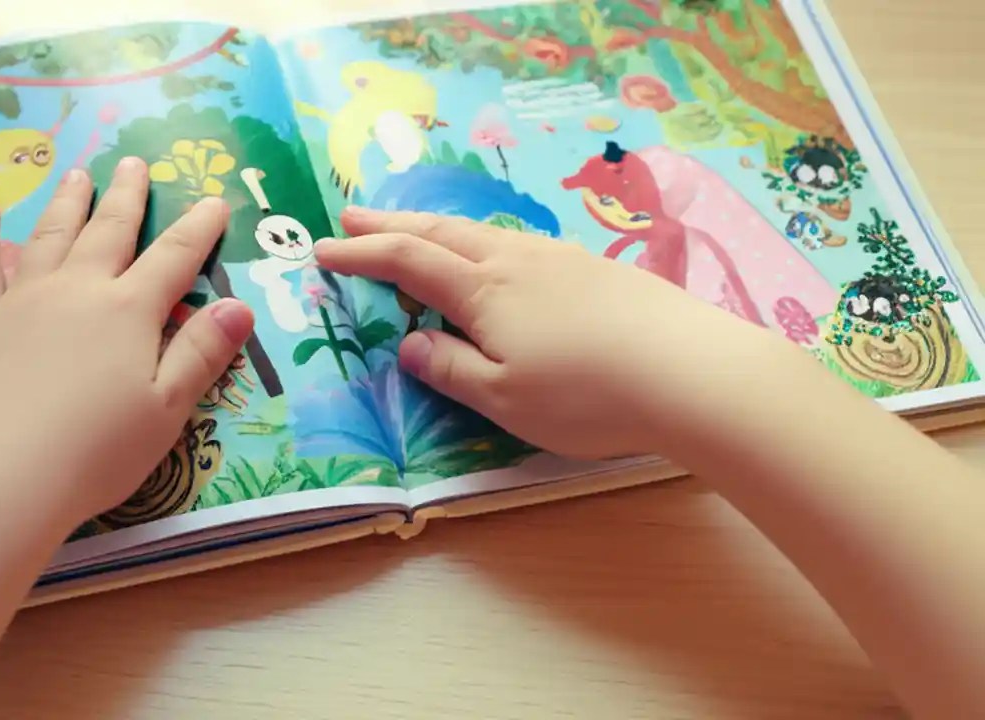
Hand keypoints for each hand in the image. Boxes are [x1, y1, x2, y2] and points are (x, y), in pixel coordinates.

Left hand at [0, 158, 253, 528]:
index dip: (198, 229)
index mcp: (130, 312)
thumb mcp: (167, 409)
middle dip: (128, 197)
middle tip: (135, 163)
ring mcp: (23, 300)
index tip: (214, 202)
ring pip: (51, 236)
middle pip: (109, 232)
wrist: (0, 476)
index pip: (174, 258)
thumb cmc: (96, 452)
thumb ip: (201, 352)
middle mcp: (78, 290)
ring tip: (78, 175)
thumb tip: (239, 304)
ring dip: (68, 203)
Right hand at [315, 207, 787, 459]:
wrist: (689, 370)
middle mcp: (514, 259)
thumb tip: (410, 345)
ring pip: (481, 231)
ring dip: (435, 227)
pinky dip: (479, 240)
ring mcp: (557, 258)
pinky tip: (492, 253)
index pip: (407, 262)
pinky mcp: (592, 268)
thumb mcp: (503, 398)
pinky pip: (514, 243)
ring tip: (413, 230)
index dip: (361, 255)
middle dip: (390, 224)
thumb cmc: (586, 394)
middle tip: (351, 215)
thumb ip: (451, 370)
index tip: (323, 251)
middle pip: (440, 231)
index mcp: (482, 289)